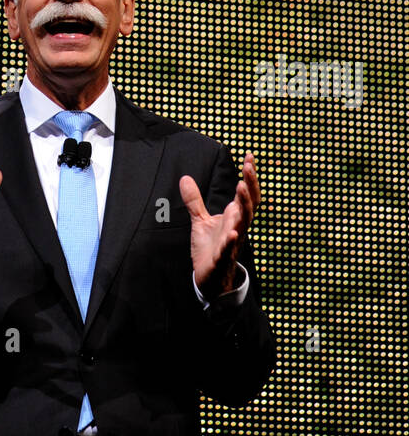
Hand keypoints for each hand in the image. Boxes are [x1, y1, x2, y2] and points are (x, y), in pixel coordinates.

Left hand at [179, 152, 259, 300]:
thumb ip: (194, 201)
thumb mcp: (199, 220)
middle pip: (249, 204)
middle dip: (250, 185)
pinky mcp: (220, 258)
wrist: (208, 279)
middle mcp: (236, 227)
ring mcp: (231, 243)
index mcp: (233, 217)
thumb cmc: (210, 248)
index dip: (250, 177)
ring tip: (241, 187)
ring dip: (243, 205)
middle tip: (248, 166)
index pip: (246, 194)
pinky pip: (228, 249)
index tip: (250, 156)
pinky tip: (232, 232)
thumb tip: (185, 178)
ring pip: (243, 223)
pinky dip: (230, 241)